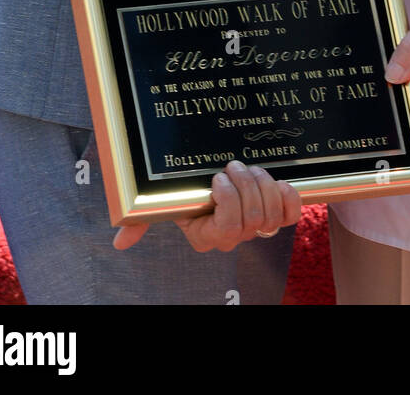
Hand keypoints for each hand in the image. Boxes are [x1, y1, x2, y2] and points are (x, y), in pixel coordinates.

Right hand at [113, 160, 301, 252]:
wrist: (212, 179)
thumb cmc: (187, 193)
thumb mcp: (164, 203)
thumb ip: (141, 221)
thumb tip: (119, 243)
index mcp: (207, 235)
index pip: (227, 229)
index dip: (229, 201)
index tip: (217, 178)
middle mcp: (233, 236)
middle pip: (252, 219)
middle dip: (246, 186)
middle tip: (234, 165)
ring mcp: (256, 226)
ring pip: (271, 216)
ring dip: (262, 185)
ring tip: (249, 168)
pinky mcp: (277, 213)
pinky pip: (291, 215)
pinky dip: (289, 196)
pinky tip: (279, 181)